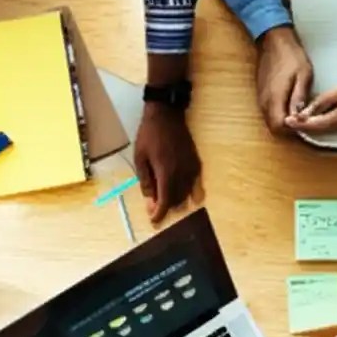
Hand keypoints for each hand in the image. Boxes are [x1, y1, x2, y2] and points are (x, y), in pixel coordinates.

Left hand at [135, 104, 201, 224]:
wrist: (167, 115)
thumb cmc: (149, 135)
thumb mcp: (140, 158)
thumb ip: (146, 181)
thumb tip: (150, 201)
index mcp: (166, 172)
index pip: (165, 202)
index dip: (160, 215)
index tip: (154, 221)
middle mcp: (182, 174)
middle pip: (177, 201)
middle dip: (166, 207)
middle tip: (154, 207)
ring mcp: (192, 169)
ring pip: (187, 195)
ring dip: (176, 200)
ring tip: (164, 197)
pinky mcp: (196, 164)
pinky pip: (195, 185)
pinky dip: (188, 192)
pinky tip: (181, 191)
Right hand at [255, 26, 312, 135]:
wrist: (274, 40)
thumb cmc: (291, 55)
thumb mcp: (303, 75)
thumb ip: (299, 98)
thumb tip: (299, 117)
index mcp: (275, 98)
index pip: (280, 126)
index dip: (293, 129)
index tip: (306, 123)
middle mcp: (265, 101)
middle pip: (274, 127)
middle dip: (289, 129)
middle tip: (305, 121)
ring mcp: (261, 98)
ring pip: (271, 120)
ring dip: (284, 123)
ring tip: (300, 114)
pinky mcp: (262, 94)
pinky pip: (269, 112)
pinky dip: (280, 114)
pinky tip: (292, 107)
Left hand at [287, 55, 336, 134]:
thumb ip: (329, 99)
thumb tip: (311, 111)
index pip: (318, 125)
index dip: (302, 124)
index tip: (288, 121)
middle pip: (320, 129)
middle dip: (303, 127)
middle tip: (287, 122)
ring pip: (326, 127)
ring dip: (310, 125)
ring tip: (296, 120)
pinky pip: (332, 122)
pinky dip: (319, 121)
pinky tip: (313, 116)